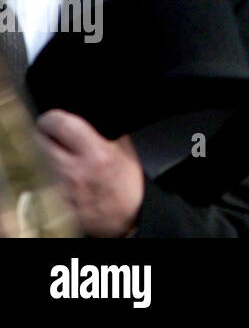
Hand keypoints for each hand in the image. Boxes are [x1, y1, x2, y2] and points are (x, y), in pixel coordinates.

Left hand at [35, 110, 143, 236]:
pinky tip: (57, 174)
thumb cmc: (125, 187)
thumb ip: (102, 131)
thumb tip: (83, 117)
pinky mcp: (50, 203)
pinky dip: (44, 173)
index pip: (58, 124)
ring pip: (35, 160)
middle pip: (39, 142)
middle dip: (44, 136)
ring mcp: (59, 190)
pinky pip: (38, 180)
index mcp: (96, 155)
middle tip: (52, 136)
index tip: (53, 119)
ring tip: (58, 156)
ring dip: (42, 155)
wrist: (124, 219)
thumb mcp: (124, 150)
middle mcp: (73, 172)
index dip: (52, 118)